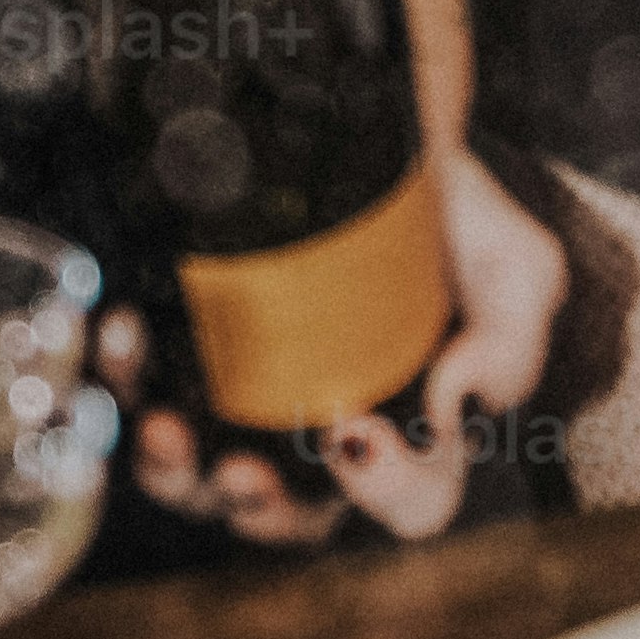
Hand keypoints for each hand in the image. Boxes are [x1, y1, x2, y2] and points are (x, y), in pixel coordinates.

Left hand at [125, 0, 564, 546]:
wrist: (383, 126)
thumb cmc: (456, 216)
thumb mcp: (517, 268)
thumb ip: (512, 340)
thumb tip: (453, 404)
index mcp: (413, 436)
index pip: (411, 502)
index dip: (388, 489)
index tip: (354, 428)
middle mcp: (324, 437)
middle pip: (286, 512)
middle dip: (255, 504)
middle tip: (240, 470)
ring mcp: (248, 400)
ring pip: (197, 475)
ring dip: (171, 468)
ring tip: (160, 426)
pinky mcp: (184, 353)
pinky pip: (138, 392)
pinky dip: (122, 378)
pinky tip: (124, 332)